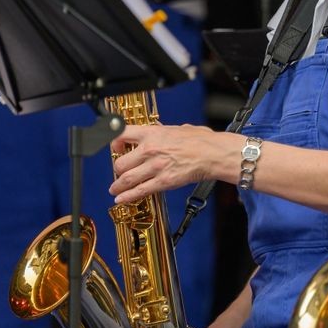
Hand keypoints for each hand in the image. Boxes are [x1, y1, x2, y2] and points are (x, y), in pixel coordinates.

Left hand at [109, 124, 237, 203]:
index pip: (121, 134)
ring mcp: (155, 167)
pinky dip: (128, 196)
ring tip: (114, 189)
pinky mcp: (164, 182)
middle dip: (117, 169)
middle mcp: (149, 150)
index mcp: (151, 133)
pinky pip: (140, 191)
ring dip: (118, 186)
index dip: (114, 142)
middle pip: (120, 162)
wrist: (213, 153)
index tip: (116, 148)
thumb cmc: (200, 140)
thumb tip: (157, 128)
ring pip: (127, 179)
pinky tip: (121, 199)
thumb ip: (163, 130)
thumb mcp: (177, 128)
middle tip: (119, 172)